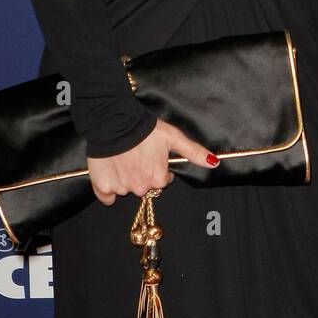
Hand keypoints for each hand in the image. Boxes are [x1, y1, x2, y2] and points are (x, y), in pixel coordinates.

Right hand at [87, 118, 219, 203]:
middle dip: (143, 173)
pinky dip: (109, 188)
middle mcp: (141, 187)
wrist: (114, 121)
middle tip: (138, 155)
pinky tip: (111, 172)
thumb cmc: (146, 129)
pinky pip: (108, 195)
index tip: (152, 155)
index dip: (158, 167)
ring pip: (126, 188)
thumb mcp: (173, 137)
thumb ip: (193, 152)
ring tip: (124, 157)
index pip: (162, 180)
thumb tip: (214, 163)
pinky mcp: (103, 187)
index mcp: (158, 178)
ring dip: (126, 177)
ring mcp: (121, 188)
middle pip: (144, 185)